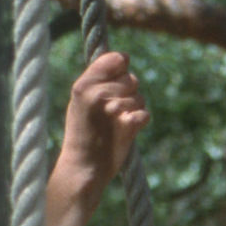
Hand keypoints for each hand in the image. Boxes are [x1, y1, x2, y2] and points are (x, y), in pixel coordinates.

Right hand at [56, 51, 149, 202]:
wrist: (83, 167)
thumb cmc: (82, 133)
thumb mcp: (80, 101)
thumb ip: (98, 79)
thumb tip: (124, 57)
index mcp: (83, 85)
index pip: (115, 59)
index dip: (123, 65)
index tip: (121, 74)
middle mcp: (97, 94)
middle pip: (131, 79)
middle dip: (130, 92)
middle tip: (118, 108)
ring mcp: (112, 110)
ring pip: (139, 97)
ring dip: (135, 109)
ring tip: (119, 122)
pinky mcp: (127, 126)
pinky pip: (145, 113)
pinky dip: (140, 121)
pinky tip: (129, 128)